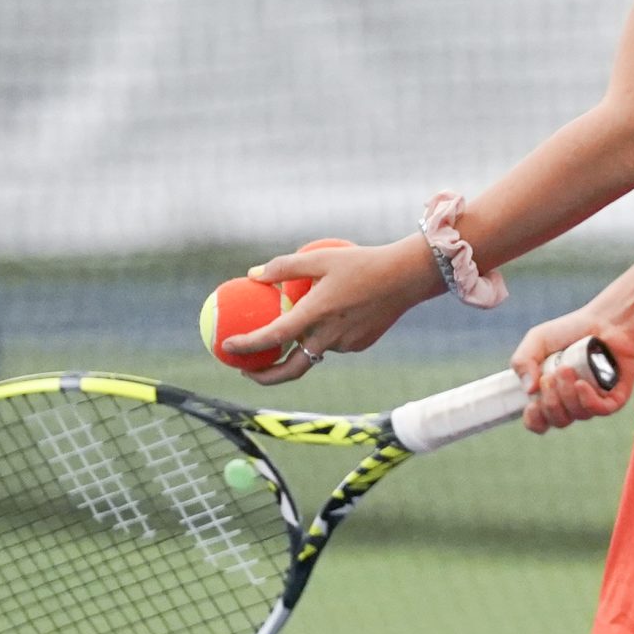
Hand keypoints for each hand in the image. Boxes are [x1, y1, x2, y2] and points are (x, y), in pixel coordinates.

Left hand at [223, 239, 444, 384]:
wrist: (406, 277)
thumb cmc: (362, 262)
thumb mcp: (321, 256)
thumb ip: (285, 267)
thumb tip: (253, 275)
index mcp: (316, 314)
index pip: (273, 337)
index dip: (246, 346)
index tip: (226, 347)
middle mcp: (329, 336)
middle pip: (291, 369)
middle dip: (264, 377)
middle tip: (246, 370)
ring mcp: (346, 344)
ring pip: (314, 350)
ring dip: (299, 345)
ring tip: (287, 330)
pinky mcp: (360, 345)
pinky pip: (334, 343)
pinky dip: (324, 334)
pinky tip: (329, 314)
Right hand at [511, 305, 633, 434]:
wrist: (606, 319)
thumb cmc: (572, 329)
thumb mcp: (538, 340)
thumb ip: (523, 360)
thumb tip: (528, 390)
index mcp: (551, 392)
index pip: (539, 421)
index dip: (534, 420)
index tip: (532, 405)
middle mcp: (572, 401)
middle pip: (557, 420)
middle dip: (550, 402)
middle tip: (551, 376)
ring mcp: (593, 400)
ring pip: (577, 414)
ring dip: (567, 394)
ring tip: (567, 368)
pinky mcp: (614, 398)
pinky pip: (599, 410)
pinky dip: (588, 400)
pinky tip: (581, 384)